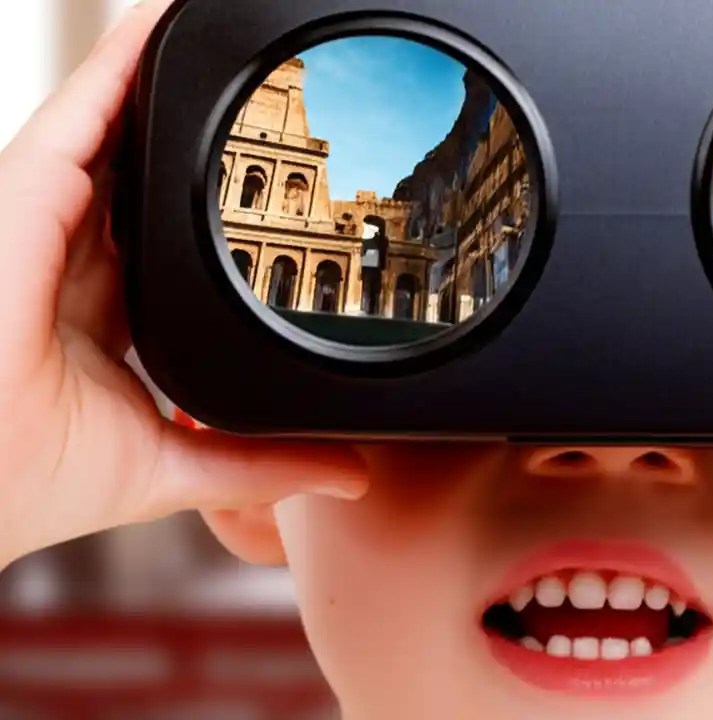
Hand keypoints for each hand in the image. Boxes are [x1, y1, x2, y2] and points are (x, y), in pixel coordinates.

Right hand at [0, 0, 367, 569]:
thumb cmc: (33, 479)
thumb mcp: (178, 463)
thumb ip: (263, 463)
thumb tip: (352, 473)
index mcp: (100, 310)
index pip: (160, 237)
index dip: (207, 202)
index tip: (265, 182)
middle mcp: (73, 259)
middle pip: (136, 172)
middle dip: (184, 129)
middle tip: (253, 84)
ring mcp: (43, 220)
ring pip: (109, 129)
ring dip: (156, 77)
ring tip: (208, 30)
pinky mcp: (24, 195)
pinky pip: (78, 112)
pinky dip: (119, 65)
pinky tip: (157, 26)